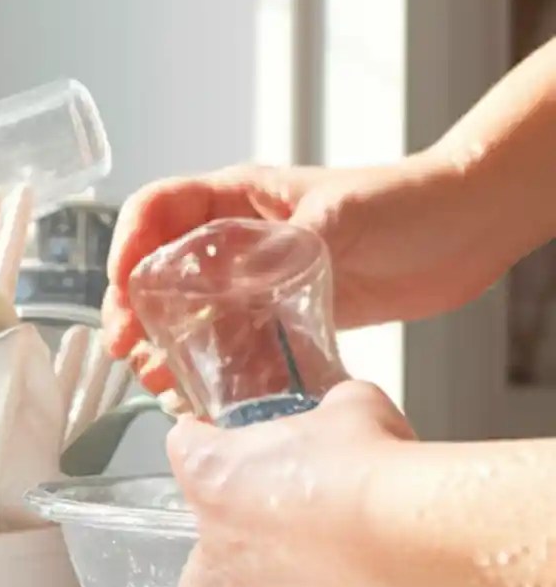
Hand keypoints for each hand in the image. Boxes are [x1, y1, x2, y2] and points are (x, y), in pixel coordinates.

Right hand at [102, 158, 503, 398]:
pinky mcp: (280, 314)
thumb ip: (284, 245)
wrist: (464, 229)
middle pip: (157, 265)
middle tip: (126, 344)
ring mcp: (255, 278)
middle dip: (132, 304)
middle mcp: (235, 237)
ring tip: (154, 374)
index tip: (122, 284)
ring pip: (186, 308)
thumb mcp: (337, 217)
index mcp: (237, 196)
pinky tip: (197, 389)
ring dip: (161, 341)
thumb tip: (232, 279)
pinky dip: (207, 364)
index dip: (127, 242)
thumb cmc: (404, 202)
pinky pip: (228, 339)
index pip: (157, 209)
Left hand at [168, 380, 417, 586]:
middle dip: (215, 527)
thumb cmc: (373, 469)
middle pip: (193, 534)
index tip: (210, 435)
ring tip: (265, 575)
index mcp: (213, 472)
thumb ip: (333, 412)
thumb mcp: (352, 408)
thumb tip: (350, 413)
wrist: (411, 532)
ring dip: (231, 586)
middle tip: (250, 517)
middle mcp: (218, 537)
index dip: (201, 437)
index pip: (184, 447)